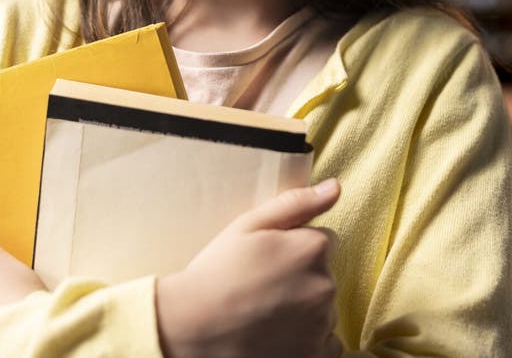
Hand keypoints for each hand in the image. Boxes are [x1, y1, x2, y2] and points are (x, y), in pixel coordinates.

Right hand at [156, 179, 342, 357]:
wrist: (193, 327)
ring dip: (306, 307)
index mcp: (313, 248)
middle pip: (325, 273)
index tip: (270, 257)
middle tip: (263, 283)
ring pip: (324, 307)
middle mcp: (326, 286)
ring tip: (266, 310)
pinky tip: (279, 333)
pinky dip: (309, 339)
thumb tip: (335, 187)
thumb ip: (297, 203)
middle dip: (303, 275)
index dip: (296, 245)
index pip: (325, 240)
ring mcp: (321, 325)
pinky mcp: (314, 356)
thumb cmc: (218, 270)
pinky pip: (327, 343)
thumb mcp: (250, 224)